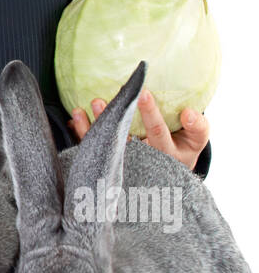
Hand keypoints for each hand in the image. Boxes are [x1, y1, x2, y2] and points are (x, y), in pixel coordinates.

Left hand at [67, 90, 209, 169]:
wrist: (169, 179)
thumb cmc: (182, 149)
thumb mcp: (195, 141)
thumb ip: (197, 126)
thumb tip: (189, 112)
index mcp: (167, 155)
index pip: (158, 132)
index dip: (150, 114)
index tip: (142, 93)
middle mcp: (143, 163)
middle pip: (126, 142)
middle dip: (113, 120)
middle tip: (100, 100)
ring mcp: (125, 166)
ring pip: (107, 147)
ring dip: (94, 127)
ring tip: (85, 106)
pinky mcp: (110, 166)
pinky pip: (95, 151)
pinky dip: (84, 134)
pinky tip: (75, 118)